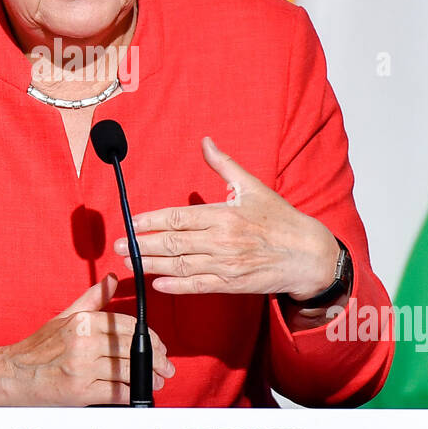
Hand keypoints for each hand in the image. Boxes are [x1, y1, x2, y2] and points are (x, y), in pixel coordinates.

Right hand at [0, 274, 175, 405]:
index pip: (128, 326)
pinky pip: (116, 392)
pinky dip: (130, 394)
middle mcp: (82, 341)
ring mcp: (81, 367)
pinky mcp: (80, 391)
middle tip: (166, 368)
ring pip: (128, 371)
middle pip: (132, 348)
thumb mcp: (65, 317)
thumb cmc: (39, 348)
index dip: (150, 338)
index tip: (160, 347)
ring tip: (155, 382)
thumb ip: (93, 299)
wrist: (11, 376)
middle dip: (156, 359)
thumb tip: (112, 278)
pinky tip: (135, 394)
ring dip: (147, 379)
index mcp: (82, 321)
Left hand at [113, 136, 342, 302]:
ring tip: (130, 261)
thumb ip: (224, 165)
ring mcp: (225, 265)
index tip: (132, 222)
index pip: (178, 218)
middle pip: (172, 243)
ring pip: (180, 266)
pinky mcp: (231, 284)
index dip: (151, 220)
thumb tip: (206, 142)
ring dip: (151, 264)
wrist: (308, 255)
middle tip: (119, 244)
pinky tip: (157, 283)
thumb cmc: (280, 219)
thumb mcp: (253, 187)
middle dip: (142, 244)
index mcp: (224, 215)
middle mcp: (221, 241)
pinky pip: (197, 287)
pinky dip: (175, 286)